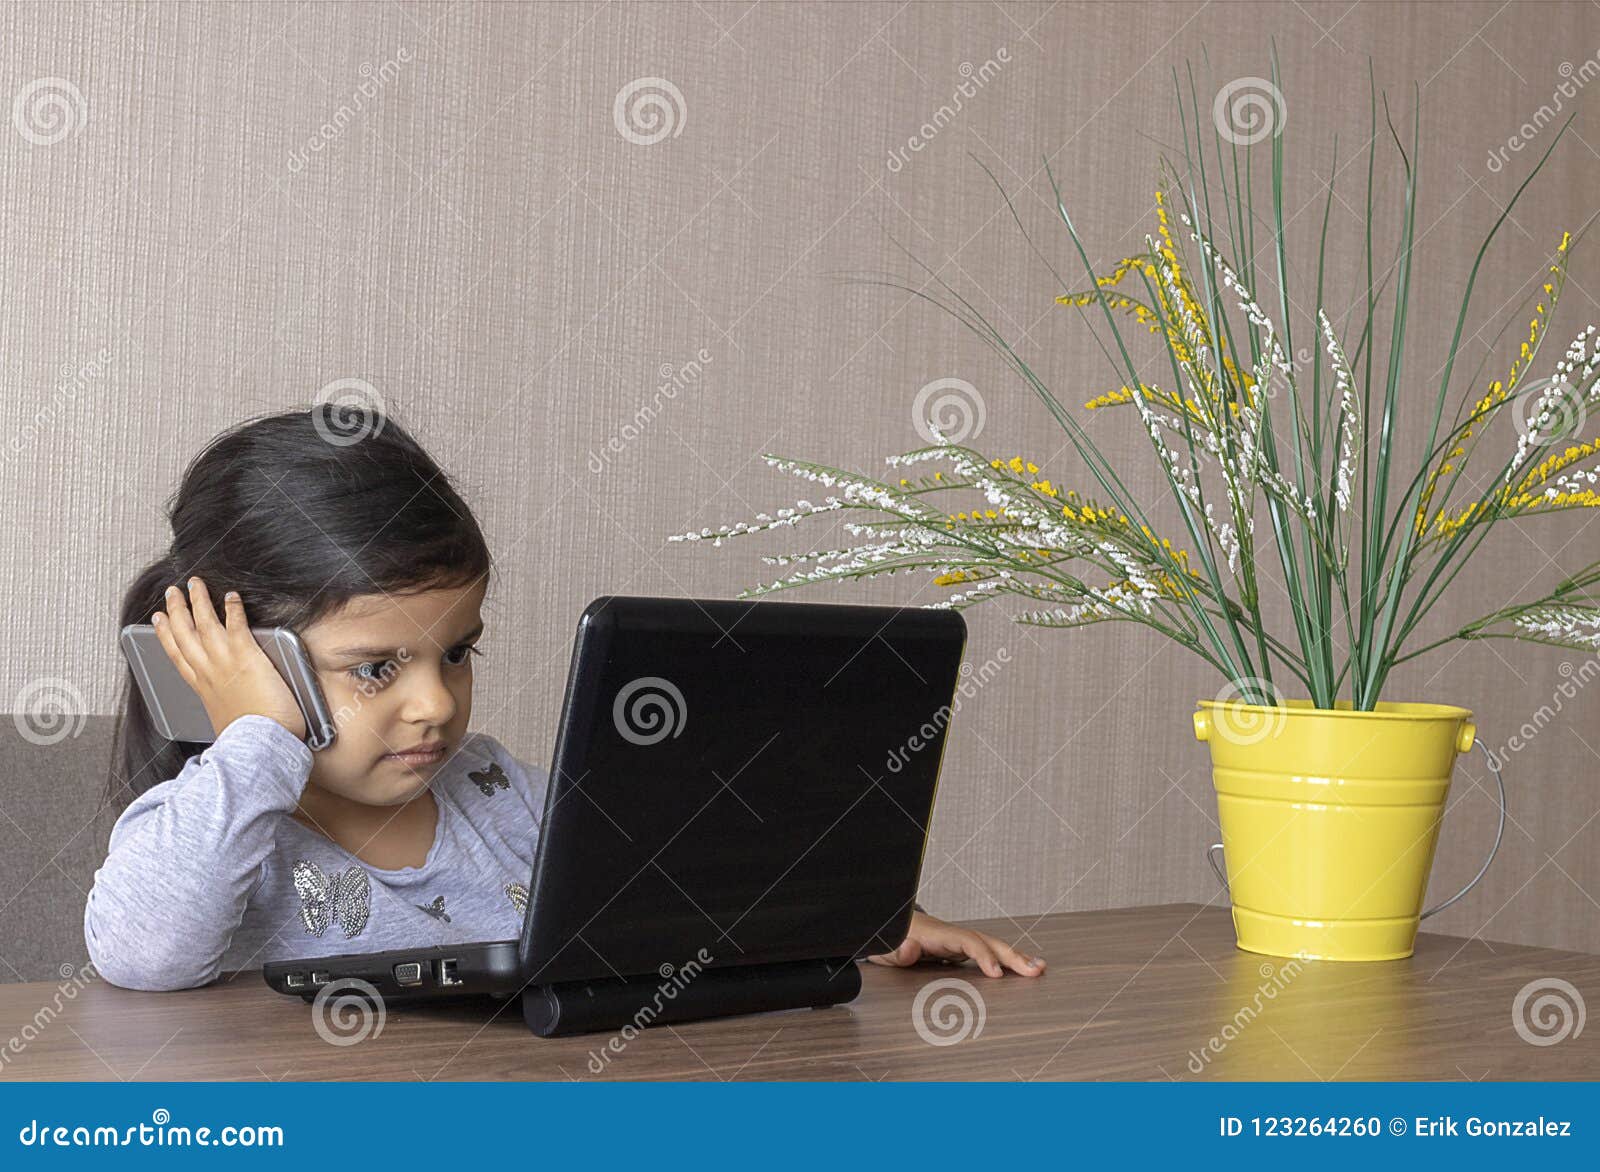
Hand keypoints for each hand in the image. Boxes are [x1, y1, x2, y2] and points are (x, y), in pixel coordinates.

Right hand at [151, 577, 306, 740]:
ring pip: (204, 623)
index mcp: (202, 688)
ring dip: (198, 600)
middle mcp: (208, 671)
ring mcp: (224, 661)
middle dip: (177, 610)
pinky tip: (231, 595)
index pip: (179, 656)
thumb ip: (224, 715)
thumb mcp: (226, 726)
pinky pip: (236, 624)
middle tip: (171, 592)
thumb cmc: (249, 740)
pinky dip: (233, 608)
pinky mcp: (246, 655)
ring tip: (193, 582)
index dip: (166, 635)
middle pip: (185, 634)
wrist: (259, 745)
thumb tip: (229, 721)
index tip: (159, 619)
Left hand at [866, 911, 1045, 977]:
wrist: (884, 928)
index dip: (983, 956)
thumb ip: (896, 949)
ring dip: (1015, 957)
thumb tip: (910, 948)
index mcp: (937, 933)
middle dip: (1013, 955)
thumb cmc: (886, 938)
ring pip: (991, 947)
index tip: (997, 973)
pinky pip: (986, 954)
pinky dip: (1004, 962)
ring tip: (1039, 969)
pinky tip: (1020, 970)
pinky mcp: (958, 951)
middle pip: (988, 941)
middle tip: (1036, 970)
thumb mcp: (885, 946)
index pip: (967, 942)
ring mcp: (957, 942)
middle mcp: (952, 935)